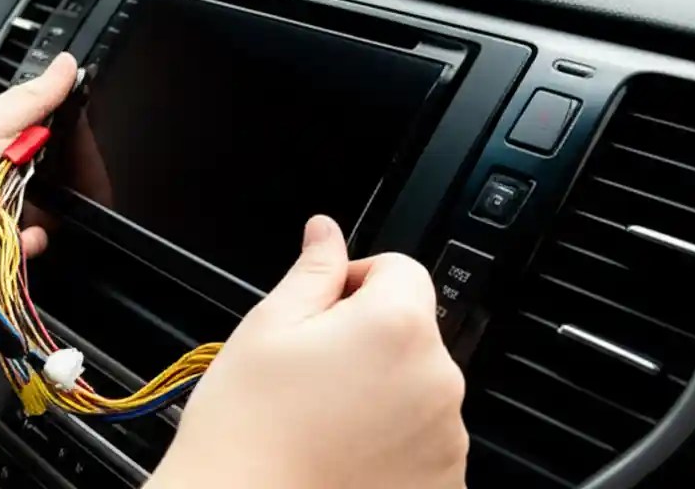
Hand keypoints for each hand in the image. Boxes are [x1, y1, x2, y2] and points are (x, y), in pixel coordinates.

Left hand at [0, 53, 78, 279]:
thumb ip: (35, 98)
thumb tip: (67, 64)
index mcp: (4, 134)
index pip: (60, 133)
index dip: (76, 143)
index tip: (83, 151)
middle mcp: (5, 169)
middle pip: (62, 177)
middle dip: (64, 186)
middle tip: (43, 185)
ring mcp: (1, 206)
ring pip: (51, 214)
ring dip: (43, 217)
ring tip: (21, 215)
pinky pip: (31, 245)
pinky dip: (27, 244)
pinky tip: (13, 237)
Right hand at [148, 216, 468, 488]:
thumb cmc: (248, 430)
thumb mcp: (268, 328)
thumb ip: (313, 272)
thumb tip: (327, 232)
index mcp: (396, 327)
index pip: (400, 269)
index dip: (355, 282)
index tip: (324, 310)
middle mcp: (437, 380)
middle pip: (412, 331)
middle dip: (368, 339)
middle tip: (311, 372)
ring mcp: (447, 439)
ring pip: (418, 387)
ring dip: (383, 391)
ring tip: (324, 418)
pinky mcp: (445, 483)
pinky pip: (425, 442)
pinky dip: (394, 442)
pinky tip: (344, 451)